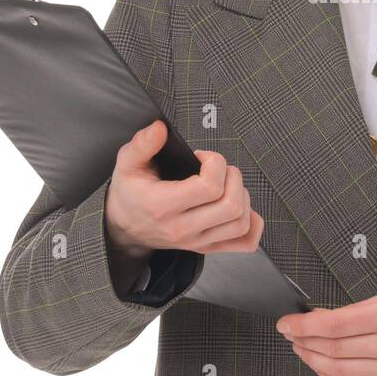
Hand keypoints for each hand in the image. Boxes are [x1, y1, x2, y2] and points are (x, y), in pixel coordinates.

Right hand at [104, 119, 263, 261]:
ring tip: (226, 185)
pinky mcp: (206, 247)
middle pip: (231, 206)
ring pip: (240, 223)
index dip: (215, 163)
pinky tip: (241, 208)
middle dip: (233, 177)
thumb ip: (142, 144)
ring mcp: (196, 242)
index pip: (210, 187)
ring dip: (242, 197)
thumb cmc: (129, 194)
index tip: (203, 157)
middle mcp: (182, 228)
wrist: (123, 229)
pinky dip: (252, 224)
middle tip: (219, 169)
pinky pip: (245, 243)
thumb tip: (160, 128)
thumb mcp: (126, 165)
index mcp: (163, 206)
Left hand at [275, 290, 376, 375]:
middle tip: (289, 334)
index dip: (303, 325)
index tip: (286, 322)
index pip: (333, 324)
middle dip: (302, 342)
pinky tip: (321, 365)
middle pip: (331, 349)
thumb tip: (322, 318)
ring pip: (338, 371)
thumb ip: (358, 309)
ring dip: (312, 360)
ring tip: (301, 349)